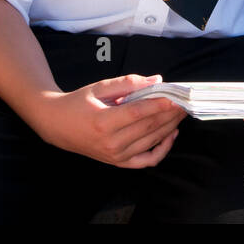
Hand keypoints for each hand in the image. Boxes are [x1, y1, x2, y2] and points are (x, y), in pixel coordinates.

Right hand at [28, 73, 186, 167]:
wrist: (56, 125)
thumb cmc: (77, 103)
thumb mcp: (99, 87)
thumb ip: (128, 83)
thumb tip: (156, 81)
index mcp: (103, 122)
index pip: (139, 113)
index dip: (160, 104)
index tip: (178, 95)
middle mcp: (110, 143)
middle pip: (149, 127)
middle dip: (171, 113)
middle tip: (187, 100)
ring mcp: (115, 156)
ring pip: (152, 141)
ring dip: (171, 126)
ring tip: (182, 112)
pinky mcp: (118, 162)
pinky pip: (147, 160)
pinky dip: (163, 149)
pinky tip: (171, 134)